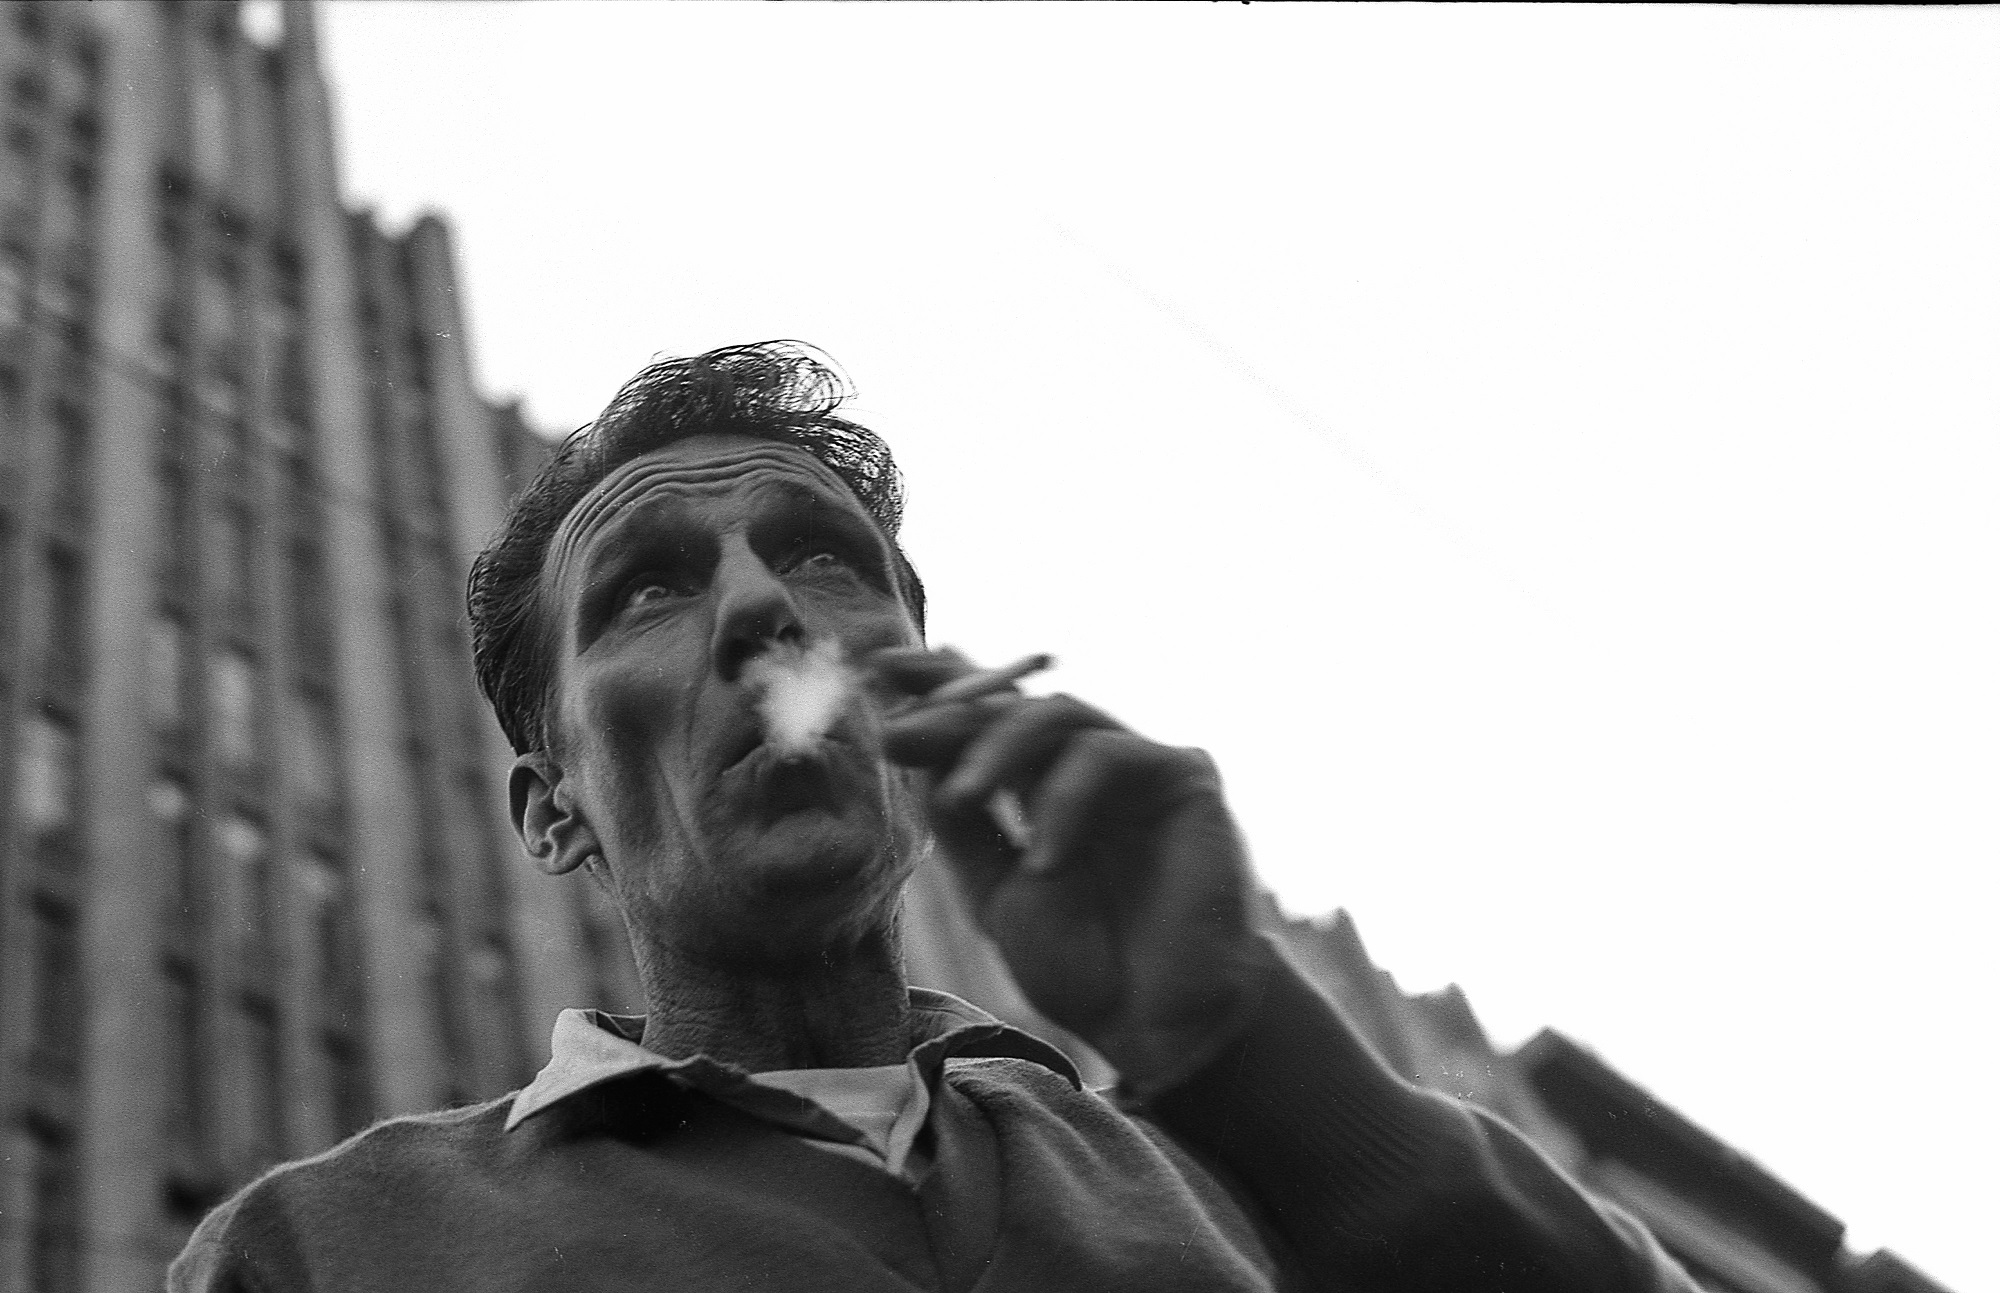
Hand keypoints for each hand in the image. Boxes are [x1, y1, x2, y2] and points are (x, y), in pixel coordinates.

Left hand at [872, 648, 1266, 1092]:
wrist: (1156, 1024)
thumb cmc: (1084, 965)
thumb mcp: (994, 890)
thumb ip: (959, 820)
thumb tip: (907, 738)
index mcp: (1045, 787)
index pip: (992, 715)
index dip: (941, 682)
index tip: (879, 668)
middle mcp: (1092, 766)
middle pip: (1019, 700)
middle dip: (952, 707)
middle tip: (901, 730)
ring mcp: (1139, 767)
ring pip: (1058, 713)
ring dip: (997, 748)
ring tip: (961, 798)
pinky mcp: (1185, 776)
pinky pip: (1108, 754)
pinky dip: (1063, 799)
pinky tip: (1045, 858)